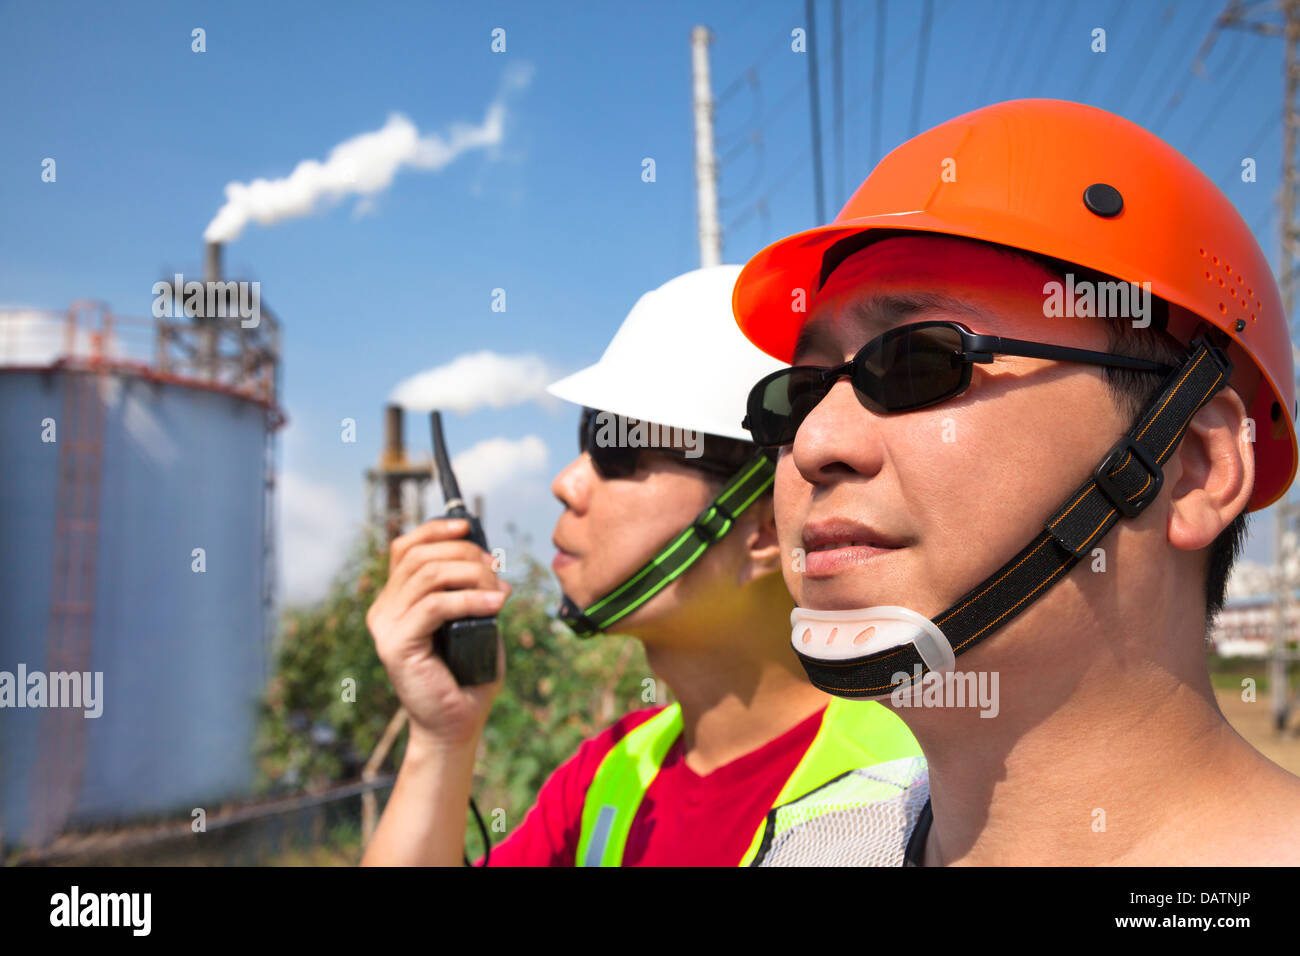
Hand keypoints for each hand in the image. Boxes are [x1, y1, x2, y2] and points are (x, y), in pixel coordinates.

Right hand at [366, 517, 509, 748]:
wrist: (457, 724)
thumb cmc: (468, 674)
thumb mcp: (472, 619)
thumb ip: (469, 587)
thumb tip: (485, 552)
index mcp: (395, 601)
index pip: (404, 548)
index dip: (435, 530)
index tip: (468, 526)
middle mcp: (384, 610)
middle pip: (420, 556)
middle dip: (465, 554)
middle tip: (497, 570)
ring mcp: (386, 628)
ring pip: (429, 576)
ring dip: (473, 575)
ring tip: (500, 591)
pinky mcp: (396, 646)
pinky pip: (435, 605)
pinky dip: (471, 599)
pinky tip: (497, 604)